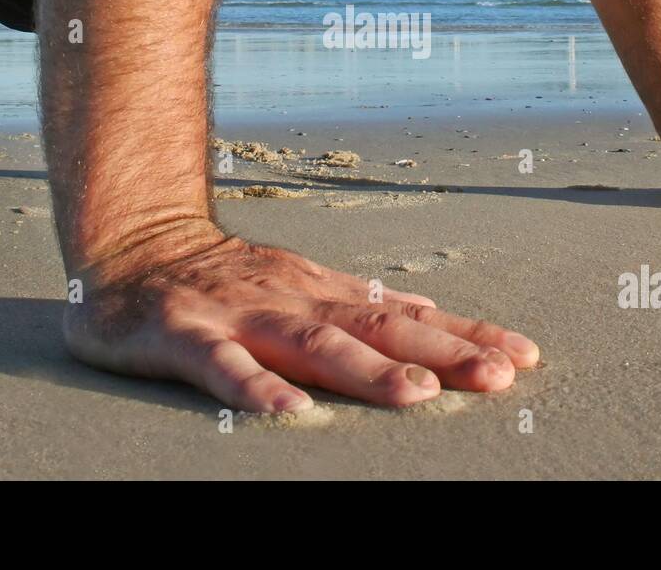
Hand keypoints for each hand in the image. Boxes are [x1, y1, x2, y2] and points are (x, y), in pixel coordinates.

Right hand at [63, 227, 539, 412]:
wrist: (136, 245)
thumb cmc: (226, 276)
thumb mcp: (302, 282)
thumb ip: (360, 302)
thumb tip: (432, 313)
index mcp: (324, 293)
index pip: (407, 317)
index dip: (466, 335)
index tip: (525, 356)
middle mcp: (294, 300)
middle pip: (377, 328)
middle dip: (441, 354)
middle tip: (498, 376)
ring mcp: (242, 315)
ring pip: (312, 344)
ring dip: (367, 370)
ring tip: (416, 397)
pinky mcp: (186, 334)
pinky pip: (223, 366)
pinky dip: (256, 389)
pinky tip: (289, 414)